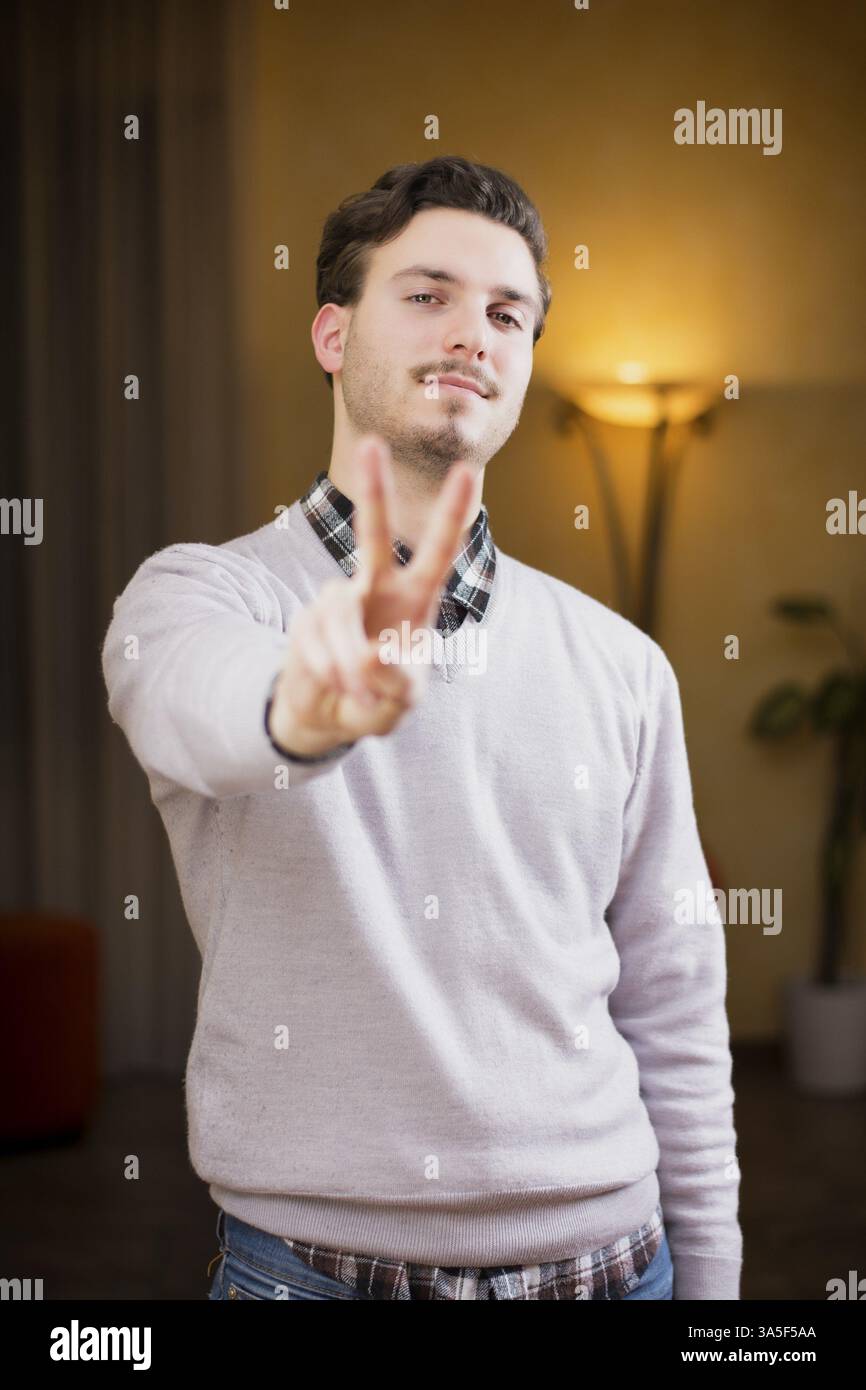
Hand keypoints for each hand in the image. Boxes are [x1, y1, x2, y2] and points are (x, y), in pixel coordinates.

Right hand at [267, 434, 474, 757]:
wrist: (329, 711)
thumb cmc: (378, 696)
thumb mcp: (402, 700)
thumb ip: (399, 683)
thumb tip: (377, 653)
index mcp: (414, 599)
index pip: (438, 552)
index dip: (450, 514)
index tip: (466, 471)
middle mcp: (375, 587)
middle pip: (372, 535)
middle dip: (373, 491)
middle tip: (370, 443)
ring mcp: (337, 600)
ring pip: (342, 618)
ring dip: (351, 664)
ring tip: (358, 691)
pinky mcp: (306, 620)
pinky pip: (318, 642)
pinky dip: (331, 672)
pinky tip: (335, 684)